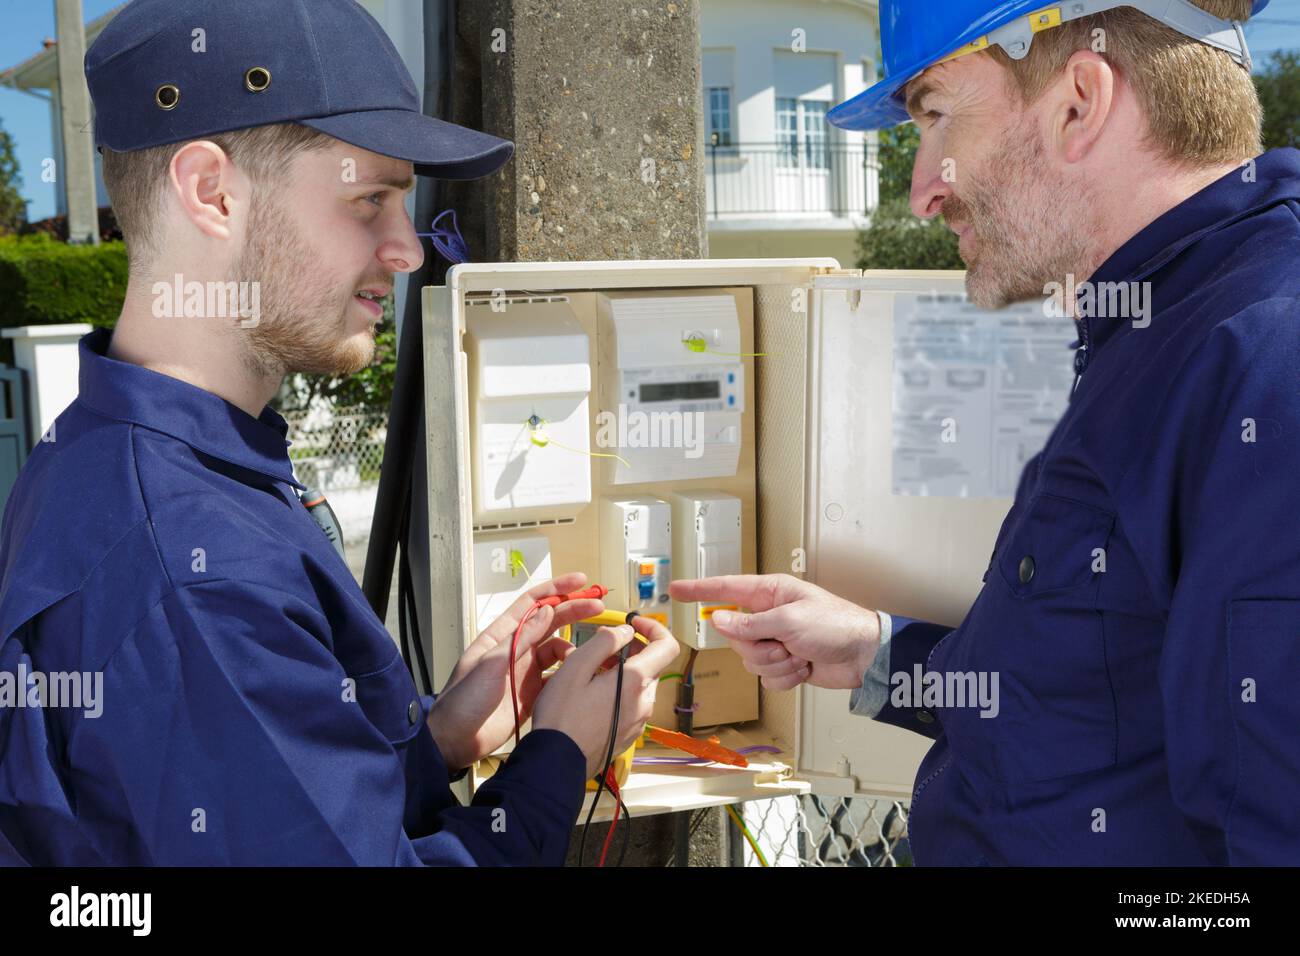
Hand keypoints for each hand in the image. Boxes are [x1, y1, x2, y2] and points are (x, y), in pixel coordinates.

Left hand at [426, 572, 604, 772]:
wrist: (455, 741)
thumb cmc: (463, 700)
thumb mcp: (492, 664)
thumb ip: (522, 638)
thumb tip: (548, 611)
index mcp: (502, 635)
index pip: (533, 603)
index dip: (557, 589)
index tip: (580, 581)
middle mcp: (516, 649)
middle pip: (550, 622)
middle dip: (574, 611)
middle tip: (599, 606)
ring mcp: (525, 671)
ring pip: (557, 650)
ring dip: (574, 647)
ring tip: (589, 653)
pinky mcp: (533, 694)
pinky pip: (558, 678)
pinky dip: (571, 674)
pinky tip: (582, 674)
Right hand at [532, 615, 679, 779]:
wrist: (556, 763)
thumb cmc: (562, 716)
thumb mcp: (575, 668)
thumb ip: (604, 642)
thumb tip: (626, 631)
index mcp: (634, 682)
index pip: (667, 646)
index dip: (654, 628)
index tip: (634, 623)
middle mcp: (643, 702)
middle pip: (652, 665)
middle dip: (631, 650)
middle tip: (601, 649)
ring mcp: (638, 721)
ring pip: (640, 685)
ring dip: (623, 671)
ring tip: (591, 673)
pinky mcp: (629, 734)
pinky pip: (632, 704)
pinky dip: (619, 692)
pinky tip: (593, 696)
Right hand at [668, 574, 878, 690]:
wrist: (864, 656)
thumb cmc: (836, 625)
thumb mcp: (790, 620)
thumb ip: (750, 623)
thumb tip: (718, 620)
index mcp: (770, 593)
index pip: (725, 589)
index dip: (699, 590)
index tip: (676, 590)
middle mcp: (769, 615)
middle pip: (735, 636)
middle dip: (758, 647)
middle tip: (783, 644)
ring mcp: (776, 640)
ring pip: (750, 660)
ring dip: (776, 664)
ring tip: (799, 655)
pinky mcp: (784, 663)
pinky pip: (767, 677)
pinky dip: (786, 677)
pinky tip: (804, 668)